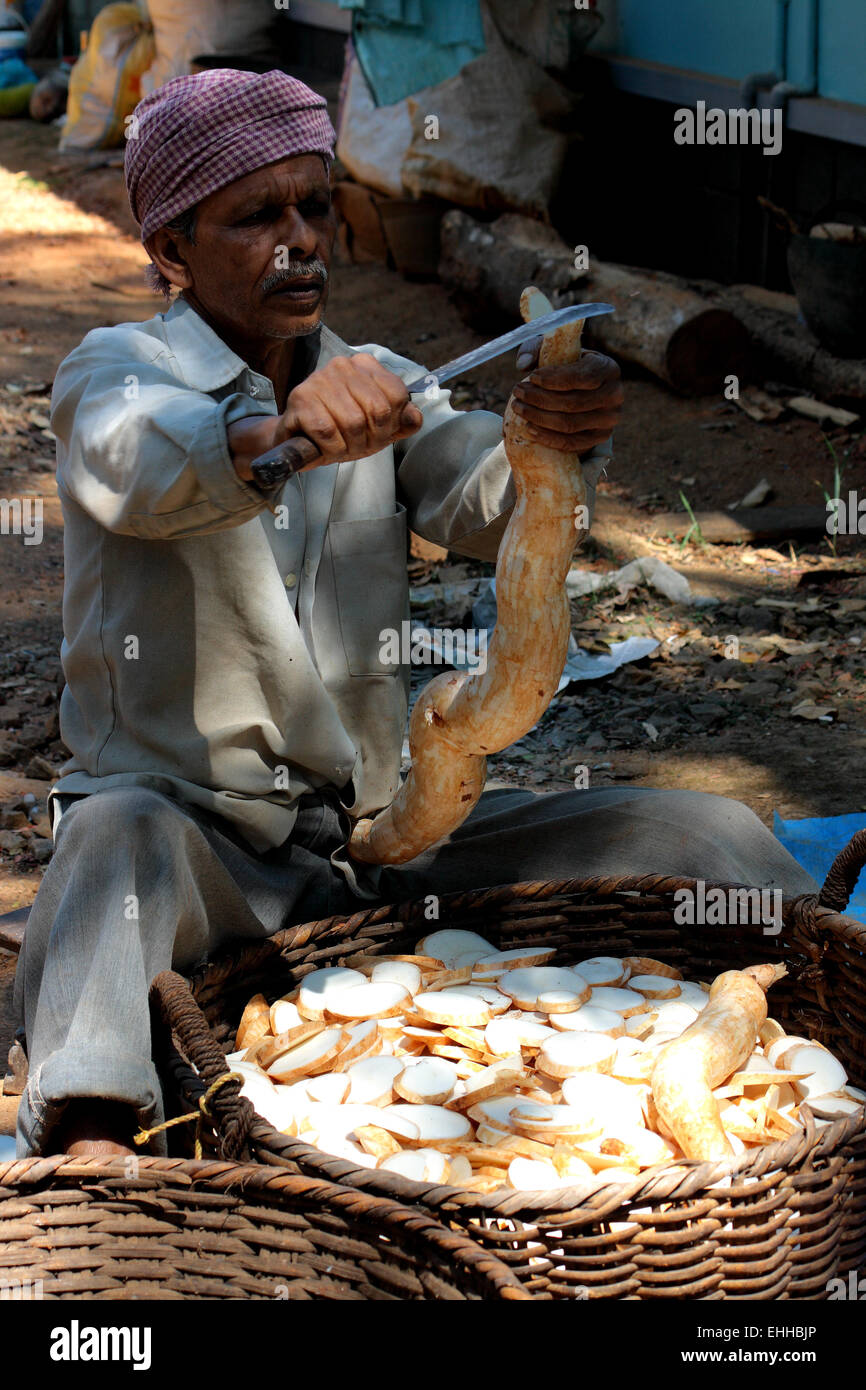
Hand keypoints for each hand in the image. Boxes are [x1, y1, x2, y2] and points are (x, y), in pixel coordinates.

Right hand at [228, 354, 423, 481]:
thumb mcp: (377, 428)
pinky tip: (326, 448)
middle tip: (358, 446)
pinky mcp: (300, 399)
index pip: (397, 395)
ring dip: (350, 446)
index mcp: (365, 366)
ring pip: (353, 423)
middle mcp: (342, 366)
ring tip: (340, 447)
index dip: (391, 425)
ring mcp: (320, 379)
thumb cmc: (339, 431)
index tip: (377, 434)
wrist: (297, 438)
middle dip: (371, 439)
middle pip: (378, 411)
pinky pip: (328, 432)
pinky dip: (331, 449)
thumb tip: (415, 417)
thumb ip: (401, 422)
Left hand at [510, 347, 622, 454]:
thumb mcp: (557, 352)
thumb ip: (537, 350)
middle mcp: (615, 395)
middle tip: (517, 393)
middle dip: (539, 399)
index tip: (531, 377)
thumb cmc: (568, 367)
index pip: (580, 377)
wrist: (588, 391)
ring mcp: (609, 420)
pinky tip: (529, 428)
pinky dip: (547, 438)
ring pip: (569, 425)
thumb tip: (523, 364)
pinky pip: (571, 443)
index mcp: (608, 369)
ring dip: (539, 418)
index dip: (553, 379)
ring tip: (518, 408)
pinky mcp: (600, 438)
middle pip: (572, 403)